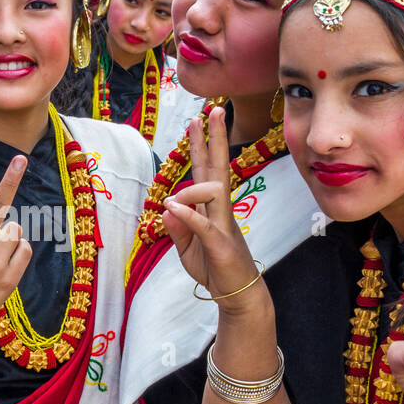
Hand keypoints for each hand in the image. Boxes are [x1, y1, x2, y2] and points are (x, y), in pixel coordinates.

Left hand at [162, 109, 264, 314]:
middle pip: (217, 167)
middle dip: (214, 138)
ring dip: (190, 188)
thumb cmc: (214, 268)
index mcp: (212, 208)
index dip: (201, 145)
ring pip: (212, 191)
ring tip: (173, 199)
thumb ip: (178, 227)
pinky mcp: (221, 243)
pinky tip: (173, 206)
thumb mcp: (187, 248)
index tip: (197, 120)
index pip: (205, 170)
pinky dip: (188, 213)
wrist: (235, 294)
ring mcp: (223, 224)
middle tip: (214, 109)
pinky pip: (203, 222)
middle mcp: (220, 210)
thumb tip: (167, 206)